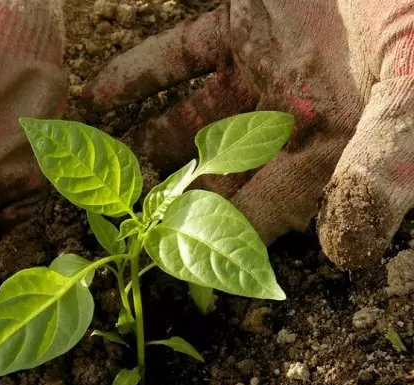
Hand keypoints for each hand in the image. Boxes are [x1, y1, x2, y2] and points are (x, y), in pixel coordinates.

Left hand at [83, 1, 413, 267]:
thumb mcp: (413, 92)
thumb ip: (382, 162)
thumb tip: (349, 251)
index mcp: (327, 145)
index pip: (265, 208)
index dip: (221, 237)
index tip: (170, 263)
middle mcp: (287, 119)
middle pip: (218, 174)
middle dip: (170, 196)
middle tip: (121, 218)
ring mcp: (259, 73)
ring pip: (190, 120)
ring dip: (146, 142)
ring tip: (99, 166)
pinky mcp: (240, 26)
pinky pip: (178, 57)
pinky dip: (136, 74)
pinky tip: (96, 95)